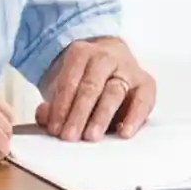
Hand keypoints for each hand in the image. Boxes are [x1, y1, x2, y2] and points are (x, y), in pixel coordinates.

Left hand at [36, 37, 155, 141]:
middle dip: (79, 113)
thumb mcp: (64, 88)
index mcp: (82, 53)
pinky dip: (135, 117)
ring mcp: (128, 69)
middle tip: (70, 136)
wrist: (111, 64)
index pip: (70, 80)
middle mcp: (106, 57)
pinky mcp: (146, 83)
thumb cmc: (84, 82)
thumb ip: (52, 105)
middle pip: (91, 86)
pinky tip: (124, 132)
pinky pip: (143, 99)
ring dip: (101, 116)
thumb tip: (45, 116)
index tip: (55, 128)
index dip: (61, 106)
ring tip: (91, 136)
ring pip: (114, 92)